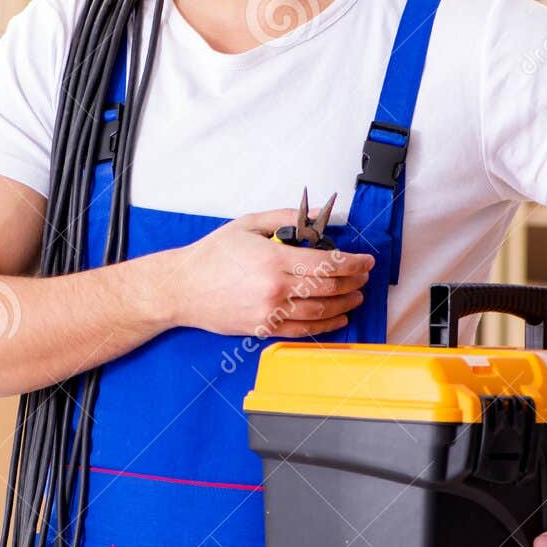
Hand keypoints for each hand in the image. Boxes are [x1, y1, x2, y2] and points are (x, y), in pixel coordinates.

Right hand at [162, 208, 373, 338]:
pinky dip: (326, 325)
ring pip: (320, 311)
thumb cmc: (212, 255)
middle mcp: (275, 289)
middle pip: (329, 288)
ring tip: (356, 296)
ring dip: (345, 304)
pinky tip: (338, 318)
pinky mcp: (264, 329)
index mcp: (274, 259)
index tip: (365, 261)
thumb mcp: (248, 224)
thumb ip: (287, 218)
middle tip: (364, 277)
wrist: (182, 288)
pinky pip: (303, 330)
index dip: (353, 264)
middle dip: (354, 282)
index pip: (328, 264)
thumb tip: (320, 217)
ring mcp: (270, 312)